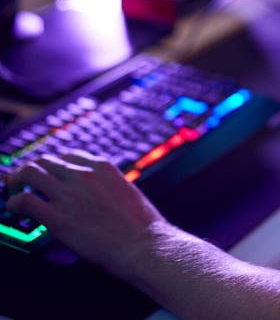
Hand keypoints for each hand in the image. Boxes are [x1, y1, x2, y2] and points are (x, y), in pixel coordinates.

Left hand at [6, 151, 166, 275]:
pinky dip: (14, 203)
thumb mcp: (126, 190)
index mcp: (101, 166)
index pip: (66, 156)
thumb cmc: (141, 225)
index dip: (53, 166)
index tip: (48, 177)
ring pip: (30, 172)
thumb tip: (95, 193)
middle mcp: (83, 175)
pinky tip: (15, 211)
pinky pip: (25, 201)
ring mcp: (69, 195)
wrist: (144, 245)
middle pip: (45, 160)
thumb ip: (106, 185)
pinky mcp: (58, 219)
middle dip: (32, 171)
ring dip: (17, 181)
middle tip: (24, 184)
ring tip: (14, 193)